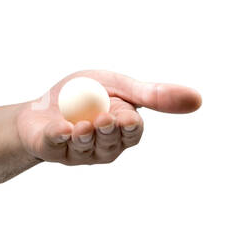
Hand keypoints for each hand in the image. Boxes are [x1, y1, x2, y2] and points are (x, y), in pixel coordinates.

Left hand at [16, 69, 201, 165]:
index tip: (127, 117)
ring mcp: (78, 153)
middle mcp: (104, 147)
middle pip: (110, 143)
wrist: (40, 106)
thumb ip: (151, 94)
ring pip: (85, 148)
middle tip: (104, 119)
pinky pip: (56, 146)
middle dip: (107, 132)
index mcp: (122, 130)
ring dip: (83, 137)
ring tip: (81, 126)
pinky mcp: (52, 150)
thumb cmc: (82, 94)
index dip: (129, 126)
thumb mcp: (116, 85)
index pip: (132, 132)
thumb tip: (198, 99)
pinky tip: (60, 130)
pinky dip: (57, 137)